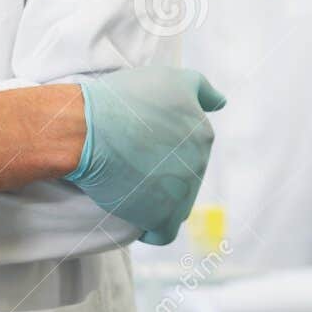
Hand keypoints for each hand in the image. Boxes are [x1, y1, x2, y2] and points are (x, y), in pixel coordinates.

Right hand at [64, 67, 225, 244]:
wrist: (89, 129)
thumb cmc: (123, 100)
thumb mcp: (171, 78)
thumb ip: (201, 89)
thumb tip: (222, 102)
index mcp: (203, 133)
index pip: (191, 150)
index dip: (165, 150)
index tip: (140, 146)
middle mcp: (200, 163)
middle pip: (184, 179)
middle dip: (161, 175)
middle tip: (128, 164)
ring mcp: (184, 192)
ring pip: (175, 206)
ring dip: (156, 202)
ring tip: (127, 186)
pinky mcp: (163, 217)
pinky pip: (162, 233)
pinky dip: (149, 229)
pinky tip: (132, 216)